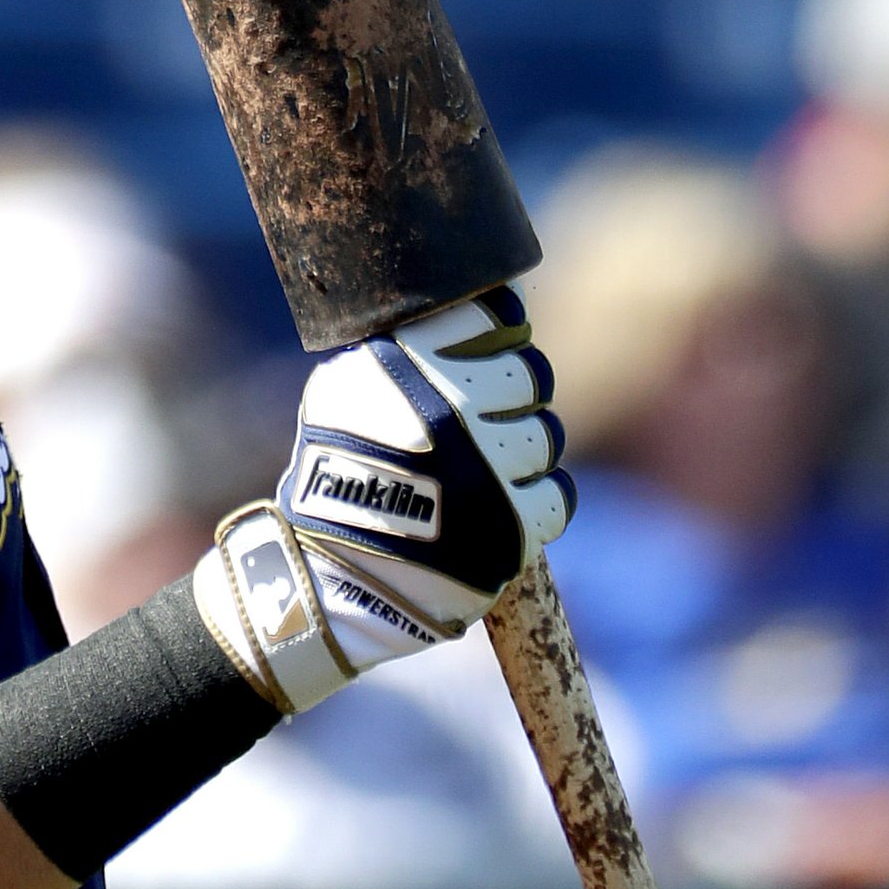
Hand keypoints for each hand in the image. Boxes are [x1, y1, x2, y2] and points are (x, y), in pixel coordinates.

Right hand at [194, 287, 573, 713]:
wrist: (333, 577)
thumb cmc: (341, 478)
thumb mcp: (349, 394)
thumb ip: (409, 353)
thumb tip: (502, 310)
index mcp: (402, 365)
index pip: (490, 316)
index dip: (499, 332)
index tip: (492, 348)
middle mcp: (448, 409)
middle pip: (528, 375)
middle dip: (513, 396)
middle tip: (481, 424)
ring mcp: (484, 469)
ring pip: (545, 436)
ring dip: (522, 454)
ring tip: (479, 476)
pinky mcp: (512, 525)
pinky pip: (555, 495)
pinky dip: (533, 504)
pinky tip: (494, 512)